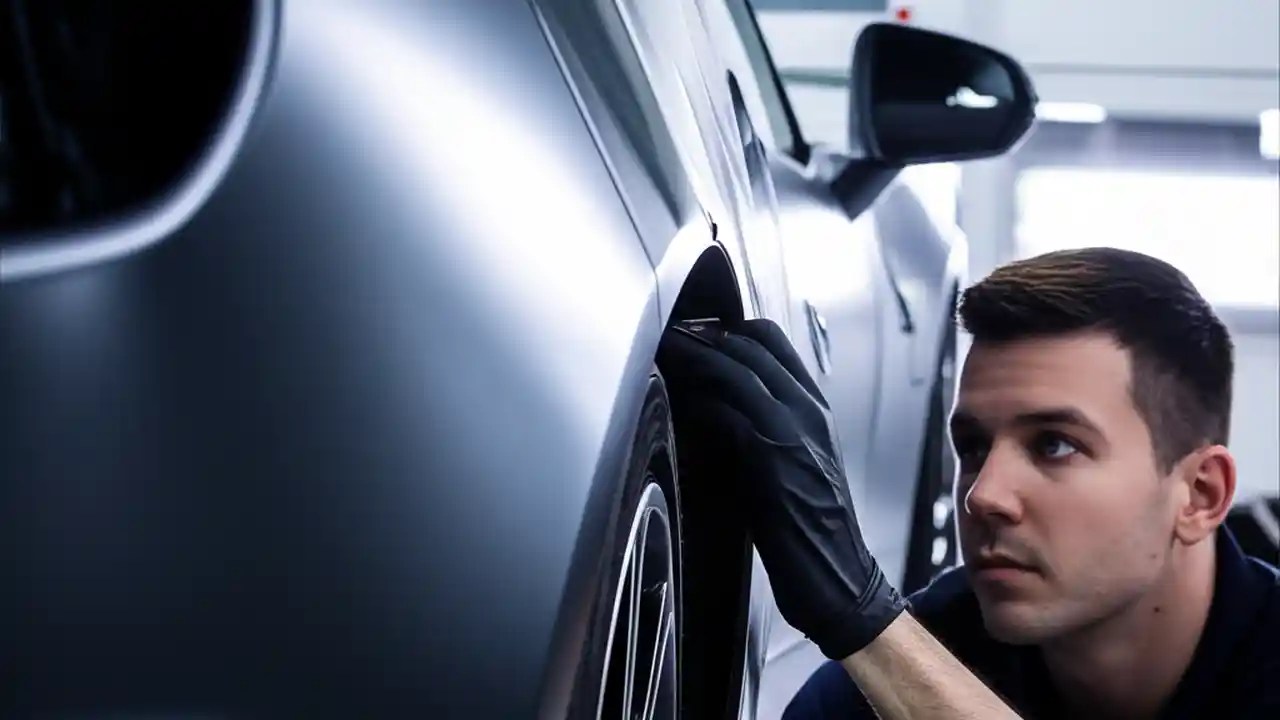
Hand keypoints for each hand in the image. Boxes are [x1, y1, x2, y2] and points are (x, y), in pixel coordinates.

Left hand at [659, 319, 905, 659]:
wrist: (839, 574)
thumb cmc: (812, 526)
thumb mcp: (796, 461)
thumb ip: (768, 425)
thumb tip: (718, 403)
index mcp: (816, 408)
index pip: (773, 341)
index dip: (730, 328)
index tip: (697, 328)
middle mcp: (809, 411)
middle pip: (753, 344)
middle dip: (705, 333)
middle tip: (670, 333)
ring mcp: (793, 431)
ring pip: (738, 370)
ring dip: (694, 357)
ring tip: (663, 351)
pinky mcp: (772, 457)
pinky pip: (728, 413)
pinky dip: (699, 402)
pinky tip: (675, 400)